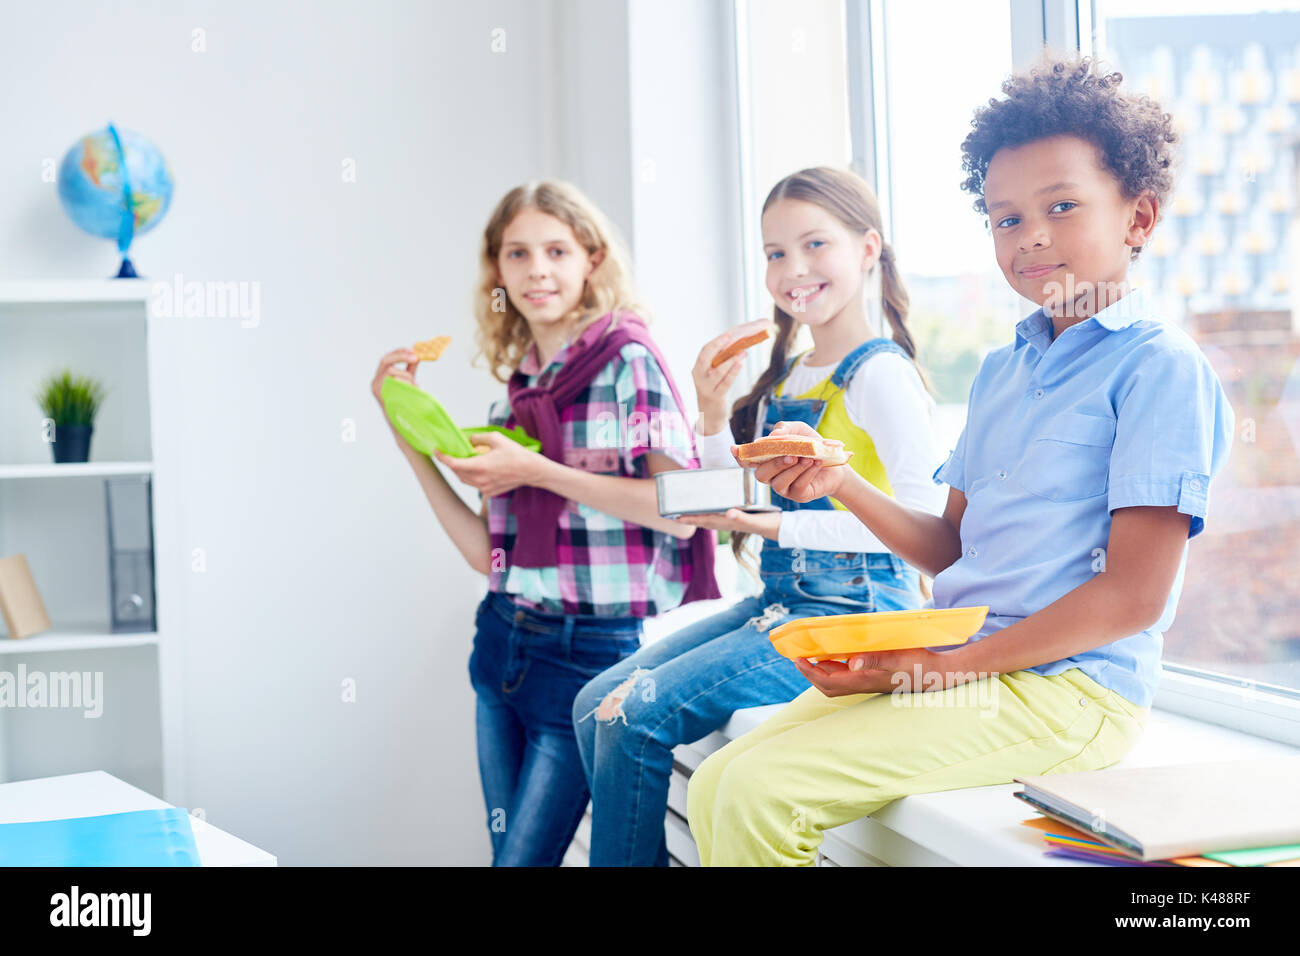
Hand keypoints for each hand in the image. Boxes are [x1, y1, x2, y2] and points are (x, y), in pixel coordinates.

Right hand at [371, 347, 418, 406]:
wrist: (403, 424)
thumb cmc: (405, 403)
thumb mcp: (407, 382)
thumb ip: (410, 369)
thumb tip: (418, 355)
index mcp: (380, 378)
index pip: (386, 359)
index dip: (399, 353)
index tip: (412, 350)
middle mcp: (375, 383)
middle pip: (385, 361)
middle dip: (401, 357)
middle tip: (415, 357)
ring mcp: (377, 389)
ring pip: (392, 371)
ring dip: (406, 376)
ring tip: (414, 385)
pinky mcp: (382, 395)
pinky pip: (395, 382)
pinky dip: (405, 383)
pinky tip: (412, 389)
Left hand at [435, 431, 546, 496]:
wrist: (531, 471)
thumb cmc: (515, 454)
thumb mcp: (496, 438)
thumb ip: (478, 438)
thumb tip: (468, 440)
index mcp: (480, 466)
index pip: (453, 464)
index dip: (442, 457)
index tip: (436, 451)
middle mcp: (480, 479)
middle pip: (457, 472)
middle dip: (451, 463)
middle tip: (449, 453)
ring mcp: (485, 488)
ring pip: (464, 480)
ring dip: (460, 470)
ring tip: (462, 460)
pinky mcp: (490, 492)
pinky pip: (474, 484)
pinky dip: (471, 476)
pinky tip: (475, 468)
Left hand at [674, 508, 779, 540]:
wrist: (782, 527)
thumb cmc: (768, 523)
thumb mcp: (754, 520)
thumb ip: (741, 518)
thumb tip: (728, 513)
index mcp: (729, 521)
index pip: (706, 519)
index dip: (691, 518)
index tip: (677, 517)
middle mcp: (729, 521)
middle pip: (705, 520)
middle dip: (691, 519)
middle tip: (675, 515)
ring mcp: (734, 519)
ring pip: (712, 519)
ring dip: (699, 517)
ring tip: (687, 514)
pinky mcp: (739, 516)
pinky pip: (721, 515)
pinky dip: (712, 513)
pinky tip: (711, 510)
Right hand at [691, 328, 749, 432]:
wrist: (709, 415)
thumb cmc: (713, 390)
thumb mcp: (712, 375)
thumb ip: (719, 362)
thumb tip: (736, 345)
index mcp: (697, 369)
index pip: (704, 351)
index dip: (715, 342)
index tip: (728, 334)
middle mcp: (699, 377)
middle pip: (705, 358)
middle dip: (717, 346)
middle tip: (730, 338)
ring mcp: (706, 387)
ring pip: (718, 371)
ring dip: (731, 360)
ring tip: (743, 352)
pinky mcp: (715, 396)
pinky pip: (725, 383)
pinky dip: (733, 373)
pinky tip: (740, 364)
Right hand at [730, 420, 848, 502]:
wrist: (836, 463)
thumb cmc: (813, 446)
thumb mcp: (800, 431)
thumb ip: (785, 429)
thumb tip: (774, 435)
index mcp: (767, 460)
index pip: (748, 461)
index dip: (739, 456)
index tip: (734, 449)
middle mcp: (771, 476)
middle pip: (760, 475)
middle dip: (774, 465)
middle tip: (791, 455)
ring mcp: (783, 488)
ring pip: (777, 483)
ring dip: (793, 470)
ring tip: (808, 458)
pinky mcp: (798, 495)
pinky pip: (797, 486)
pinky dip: (806, 473)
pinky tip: (815, 464)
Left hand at [793, 647, 959, 696]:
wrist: (938, 675)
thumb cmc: (917, 664)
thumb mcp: (896, 658)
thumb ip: (874, 659)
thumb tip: (851, 662)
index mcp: (863, 680)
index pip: (828, 681)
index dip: (809, 672)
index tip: (797, 659)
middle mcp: (863, 684)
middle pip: (829, 686)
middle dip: (811, 674)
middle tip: (799, 658)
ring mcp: (869, 682)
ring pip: (838, 682)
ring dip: (823, 671)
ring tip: (813, 655)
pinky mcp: (876, 678)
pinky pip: (849, 676)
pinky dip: (838, 667)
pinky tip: (839, 656)